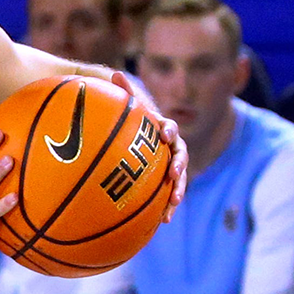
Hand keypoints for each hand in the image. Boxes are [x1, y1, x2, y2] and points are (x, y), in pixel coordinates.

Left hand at [110, 72, 187, 220]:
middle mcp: (167, 148)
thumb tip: (114, 73)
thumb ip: (123, 95)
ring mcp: (166, 167)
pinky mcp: (162, 185)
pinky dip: (166, 207)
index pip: (167, 127)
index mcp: (158, 130)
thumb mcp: (124, 111)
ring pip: (177, 178)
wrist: (128, 146)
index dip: (168, 129)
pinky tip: (163, 221)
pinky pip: (167, 196)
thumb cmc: (126, 126)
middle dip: (178, 163)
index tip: (164, 133)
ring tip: (173, 202)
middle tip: (174, 172)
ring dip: (177, 189)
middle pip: (179, 154)